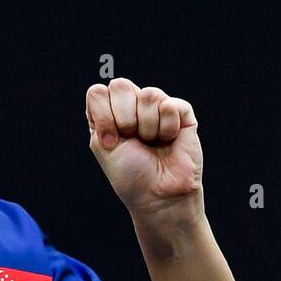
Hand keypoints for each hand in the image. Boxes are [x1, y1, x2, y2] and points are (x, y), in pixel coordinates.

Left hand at [85, 77, 202, 220]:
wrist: (159, 195)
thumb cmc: (131, 175)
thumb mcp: (101, 144)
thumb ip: (98, 114)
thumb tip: (103, 87)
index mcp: (110, 113)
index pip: (98, 92)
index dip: (103, 116)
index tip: (111, 140)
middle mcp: (133, 106)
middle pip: (121, 85)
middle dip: (124, 119)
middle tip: (133, 140)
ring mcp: (158, 108)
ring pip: (148, 95)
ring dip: (147, 127)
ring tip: (153, 143)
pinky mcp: (182, 114)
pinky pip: (170, 105)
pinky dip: (167, 128)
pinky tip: (169, 140)